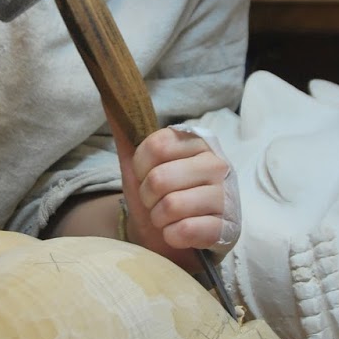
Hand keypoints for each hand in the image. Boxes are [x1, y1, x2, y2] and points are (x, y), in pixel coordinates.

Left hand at [122, 126, 233, 266]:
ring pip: (172, 205)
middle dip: (148, 197)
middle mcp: (217, 164)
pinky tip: (180, 234)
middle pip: (159, 178)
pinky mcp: (227, 228)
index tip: (145, 176)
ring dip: (159, 218)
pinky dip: (172, 236)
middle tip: (157, 202)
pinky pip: (185, 230)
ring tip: (169, 218)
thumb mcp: (140, 167)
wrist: (174, 240)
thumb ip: (127, 135)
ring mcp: (227, 196)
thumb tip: (110, 97)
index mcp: (198, 142)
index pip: (156, 145)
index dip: (140, 167)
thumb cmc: (159, 197)